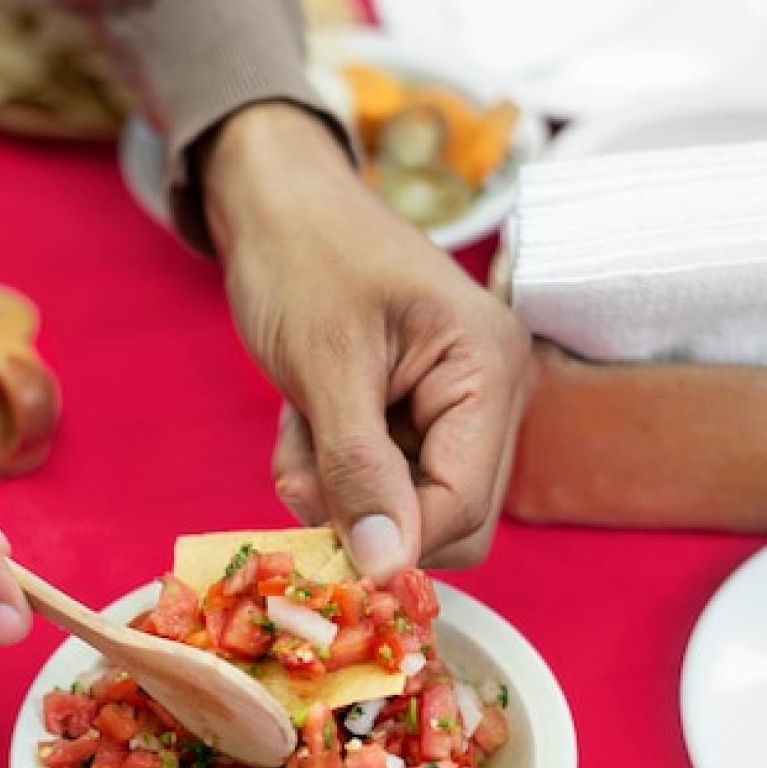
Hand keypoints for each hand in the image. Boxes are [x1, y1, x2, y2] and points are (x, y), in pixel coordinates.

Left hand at [200, 103, 532, 575]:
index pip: (466, 507)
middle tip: (301, 471)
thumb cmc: (302, 258)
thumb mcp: (325, 366)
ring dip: (339, 489)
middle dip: (364, 510)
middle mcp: (492, 392)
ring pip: (406, 506)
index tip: (323, 547)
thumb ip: (358, 469)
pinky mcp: (419, 413)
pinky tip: (305, 419)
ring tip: (300, 427)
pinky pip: (383, 480)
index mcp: (489, 368)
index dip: (395, 541)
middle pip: (448, 519)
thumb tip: (386, 565)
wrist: (275, 202)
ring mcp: (458, 405)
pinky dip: (333, 468)